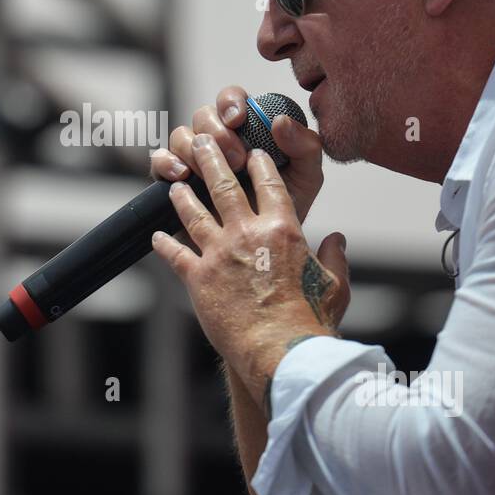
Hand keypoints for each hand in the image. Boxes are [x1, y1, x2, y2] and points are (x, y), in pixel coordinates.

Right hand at [148, 85, 325, 223]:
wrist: (263, 254)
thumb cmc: (284, 211)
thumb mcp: (305, 179)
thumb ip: (305, 147)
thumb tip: (280, 122)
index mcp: (246, 129)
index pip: (231, 99)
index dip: (231, 102)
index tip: (239, 119)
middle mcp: (217, 139)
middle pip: (202, 115)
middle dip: (217, 133)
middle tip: (236, 159)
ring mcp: (194, 159)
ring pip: (180, 135)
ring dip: (193, 149)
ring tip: (208, 172)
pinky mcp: (173, 180)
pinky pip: (159, 160)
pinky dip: (167, 163)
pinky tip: (181, 176)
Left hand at [150, 133, 350, 404]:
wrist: (280, 352)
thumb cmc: (310, 321)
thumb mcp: (336, 285)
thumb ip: (335, 258)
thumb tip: (337, 240)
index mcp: (284, 230)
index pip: (270, 184)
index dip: (261, 164)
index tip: (253, 153)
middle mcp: (248, 234)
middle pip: (224, 186)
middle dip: (211, 160)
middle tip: (201, 141)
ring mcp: (219, 254)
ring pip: (194, 214)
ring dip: (183, 196)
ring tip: (175, 182)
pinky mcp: (198, 278)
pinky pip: (175, 254)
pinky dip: (163, 243)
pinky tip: (156, 235)